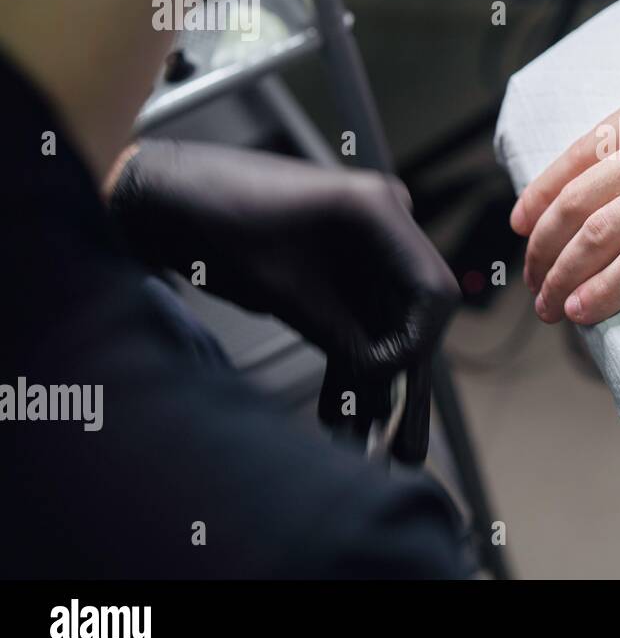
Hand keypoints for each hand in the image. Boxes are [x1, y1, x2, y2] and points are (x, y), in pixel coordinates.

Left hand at [109, 140, 460, 458]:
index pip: (432, 290)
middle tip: (402, 444)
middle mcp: (385, 224)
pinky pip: (360, 320)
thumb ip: (336, 332)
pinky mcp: (344, 267)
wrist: (169, 193)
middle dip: (402, 378)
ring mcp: (367, 246)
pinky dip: (349, 360)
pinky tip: (338, 410)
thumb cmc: (215, 218)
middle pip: (415, 314)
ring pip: (388, 325)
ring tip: (364, 439)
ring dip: (373, 380)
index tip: (383, 381)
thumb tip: (380, 379)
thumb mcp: (278, 286)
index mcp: (377, 210)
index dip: (416, 345)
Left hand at [511, 2, 619, 323]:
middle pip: (581, 198)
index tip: (523, 219)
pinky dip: (611, 285)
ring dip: (567, 273)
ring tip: (551, 304)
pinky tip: (588, 309)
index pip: (584, 150)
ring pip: (603, 232)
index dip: (545, 189)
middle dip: (545, 244)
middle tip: (531, 277)